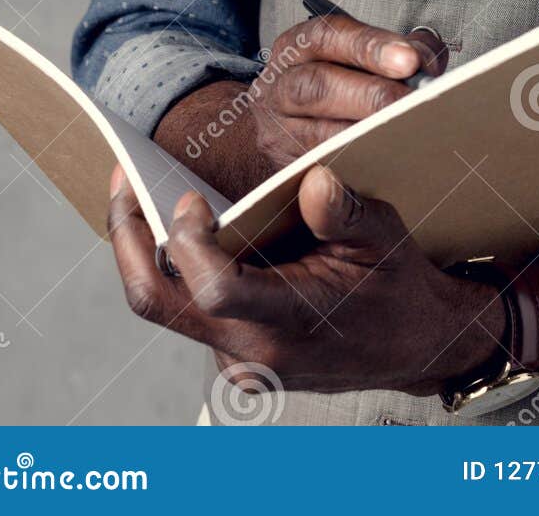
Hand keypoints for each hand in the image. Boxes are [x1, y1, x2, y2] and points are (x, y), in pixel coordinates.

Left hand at [108, 162, 504, 399]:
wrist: (416, 345)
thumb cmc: (398, 285)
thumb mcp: (384, 236)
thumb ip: (345, 212)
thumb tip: (313, 180)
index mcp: (289, 322)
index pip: (214, 290)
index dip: (188, 243)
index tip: (188, 197)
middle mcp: (253, 352)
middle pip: (158, 302)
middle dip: (129, 237)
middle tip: (123, 177)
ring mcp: (239, 361)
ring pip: (164, 307)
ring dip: (145, 249)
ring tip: (140, 188)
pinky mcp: (235, 357)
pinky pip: (186, 312)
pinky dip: (174, 267)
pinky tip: (184, 223)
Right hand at [154, 13, 446, 201]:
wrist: (275, 133)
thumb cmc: (332, 88)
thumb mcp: (352, 59)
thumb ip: (394, 53)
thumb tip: (427, 62)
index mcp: (297, 50)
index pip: (327, 36)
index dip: (370, 46)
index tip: (410, 61)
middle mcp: (279, 89)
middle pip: (316, 86)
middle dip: (372, 94)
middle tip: (413, 103)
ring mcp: (276, 135)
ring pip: (314, 136)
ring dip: (364, 137)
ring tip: (407, 136)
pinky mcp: (286, 175)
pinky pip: (317, 177)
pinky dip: (354, 175)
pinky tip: (388, 171)